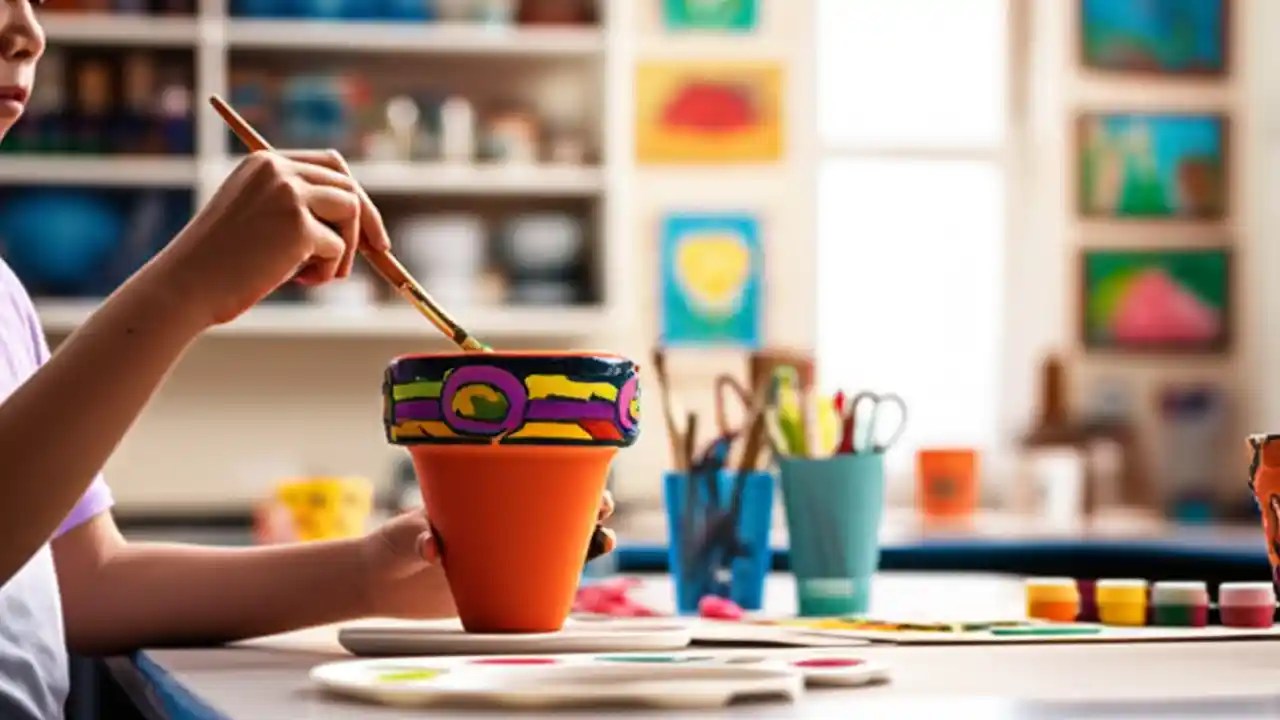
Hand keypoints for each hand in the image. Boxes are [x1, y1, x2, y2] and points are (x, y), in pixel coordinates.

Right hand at [146, 150, 390, 327]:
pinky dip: (327, 270)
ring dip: (345, 249)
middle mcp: (278, 169)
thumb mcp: (257, 220)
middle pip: (348, 185)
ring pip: (350, 212)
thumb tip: (358, 224)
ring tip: (317, 274)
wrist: (185, 286)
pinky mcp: (299, 226)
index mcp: (264, 162)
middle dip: (366, 220)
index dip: (354, 193)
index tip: (367, 222)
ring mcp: (289, 194)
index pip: (329, 164)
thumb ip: (298, 210)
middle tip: (378, 251)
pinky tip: (299, 281)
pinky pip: (337, 248)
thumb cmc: (220, 263)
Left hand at [359, 492, 616, 618]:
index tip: (583, 477)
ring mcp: (508, 556)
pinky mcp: (503, 587)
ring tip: (603, 542)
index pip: (532, 484)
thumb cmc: (393, 544)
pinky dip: (562, 583)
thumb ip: (416, 536)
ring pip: (561, 548)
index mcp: (486, 501)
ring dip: (588, 543)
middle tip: (601, 511)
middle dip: (589, 506)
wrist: (383, 581)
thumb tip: (432, 546)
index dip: (565, 479)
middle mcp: (504, 526)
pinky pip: (542, 584)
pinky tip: (575, 585)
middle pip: (560, 513)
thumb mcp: (402, 535)